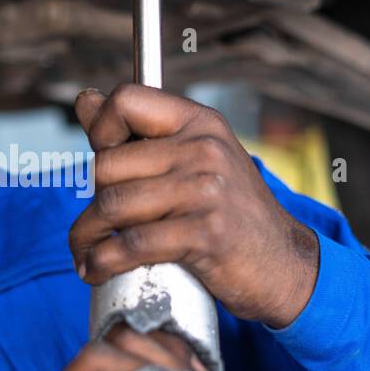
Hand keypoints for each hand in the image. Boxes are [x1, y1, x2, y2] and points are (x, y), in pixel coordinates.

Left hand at [68, 83, 319, 328]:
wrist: (284, 263)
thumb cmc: (231, 212)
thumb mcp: (194, 159)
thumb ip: (138, 133)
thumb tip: (86, 100)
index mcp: (199, 122)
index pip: (125, 100)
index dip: (99, 129)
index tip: (102, 161)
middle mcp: (203, 148)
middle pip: (107, 164)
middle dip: (92, 201)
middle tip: (97, 225)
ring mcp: (205, 191)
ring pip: (112, 205)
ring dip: (85, 237)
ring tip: (85, 253)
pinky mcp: (203, 234)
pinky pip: (130, 244)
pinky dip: (102, 262)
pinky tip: (96, 270)